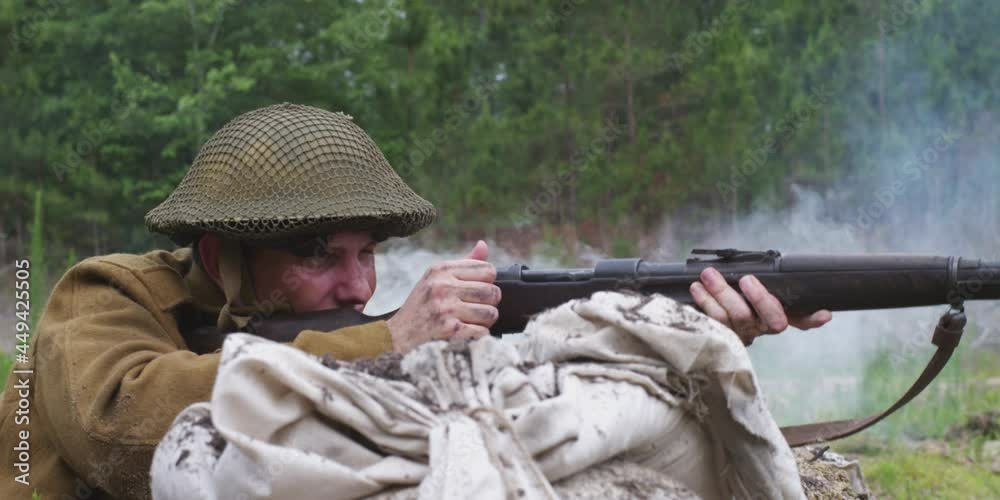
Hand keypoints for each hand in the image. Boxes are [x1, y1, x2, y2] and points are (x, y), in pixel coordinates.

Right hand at [386, 240, 500, 352]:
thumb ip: (464, 263)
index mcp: (441, 269)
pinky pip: (482, 331)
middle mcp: (443, 286)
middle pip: (492, 292)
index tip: (478, 289)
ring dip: (486, 320)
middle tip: (479, 307)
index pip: (487, 269)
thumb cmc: (421, 304)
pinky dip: (479, 334)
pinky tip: (467, 332)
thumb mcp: (436, 278)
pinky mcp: (448, 329)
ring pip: (490, 312)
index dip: (488, 281)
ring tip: (474, 320)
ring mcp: (445, 308)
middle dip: (490, 303)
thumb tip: (483, 245)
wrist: (398, 333)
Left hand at [689, 267, 831, 344]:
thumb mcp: (752, 289)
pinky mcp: (720, 335)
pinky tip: (696, 289)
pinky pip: (714, 320)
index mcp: (775, 315)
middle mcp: (761, 327)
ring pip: (736, 317)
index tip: (824, 314)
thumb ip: (770, 285)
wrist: (705, 317)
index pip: (801, 320)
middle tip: (748, 280)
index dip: (812, 319)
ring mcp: (741, 333)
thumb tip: (793, 283)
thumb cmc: (735, 295)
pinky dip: (704, 301)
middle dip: (760, 298)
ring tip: (708, 275)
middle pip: (769, 318)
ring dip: (721, 293)